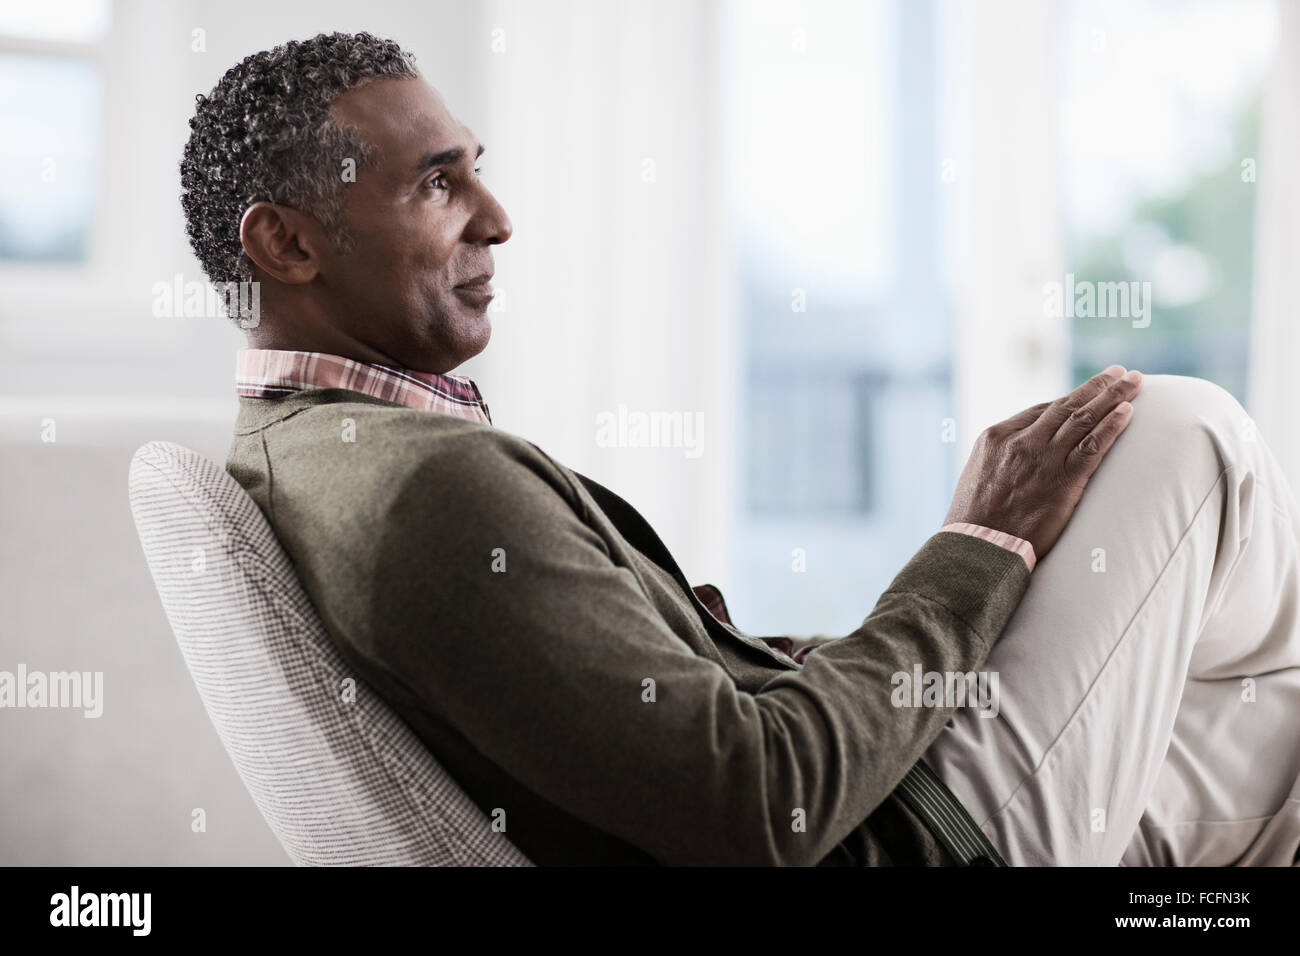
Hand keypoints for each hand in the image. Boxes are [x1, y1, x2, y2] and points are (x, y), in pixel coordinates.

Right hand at [944, 365, 1142, 560]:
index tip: (1088, 394)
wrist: (979, 546)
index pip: (1040, 411)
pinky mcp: (1062, 480)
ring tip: (1134, 381)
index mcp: (997, 436)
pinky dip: (1112, 426)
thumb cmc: (975, 521)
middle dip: (1097, 386)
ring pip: (1084, 418)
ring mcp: (1042, 458)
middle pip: (1066, 406)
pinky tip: (1128, 411)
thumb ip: (1002, 459)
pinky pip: (1093, 446)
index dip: (1069, 401)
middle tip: (1120, 372)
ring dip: (1113, 396)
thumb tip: (1021, 458)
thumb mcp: (978, 476)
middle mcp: (1021, 441)